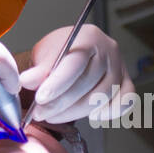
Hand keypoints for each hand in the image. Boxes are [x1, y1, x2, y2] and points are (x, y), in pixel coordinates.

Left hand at [19, 23, 133, 124]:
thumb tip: (27, 81)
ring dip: (76, 112)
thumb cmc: (59, 53)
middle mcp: (108, 50)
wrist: (72, 53)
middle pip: (88, 82)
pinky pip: (124, 102)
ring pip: (102, 97)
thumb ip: (37, 69)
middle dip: (61, 103)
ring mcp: (120, 67)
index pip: (75, 63)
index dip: (58, 83)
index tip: (41, 98)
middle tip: (41, 112)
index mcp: (88, 36)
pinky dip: (108, 113)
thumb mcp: (44, 54)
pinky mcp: (126, 83)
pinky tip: (90, 115)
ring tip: (54, 115)